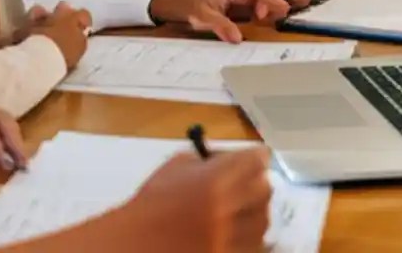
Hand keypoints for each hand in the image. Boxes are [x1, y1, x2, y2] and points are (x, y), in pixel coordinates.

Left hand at [29, 2, 89, 68]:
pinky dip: (29, 27)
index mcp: (73, 19)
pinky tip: (30, 35)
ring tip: (44, 26)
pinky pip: (27, 23)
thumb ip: (80, 38)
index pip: (84, 14)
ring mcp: (39, 19)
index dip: (84, 20)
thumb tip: (79, 34)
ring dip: (44, 16)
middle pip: (63, 6)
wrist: (38, 58)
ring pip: (41, 10)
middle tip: (64, 26)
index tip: (83, 28)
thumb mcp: (80, 49)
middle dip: (64, 13)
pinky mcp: (24, 27)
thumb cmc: (64, 55)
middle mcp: (56, 15)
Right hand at [118, 148, 271, 252]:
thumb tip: (230, 160)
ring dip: (256, 212)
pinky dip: (251, 238)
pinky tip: (238, 233)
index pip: (257, 159)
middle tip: (248, 185)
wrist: (136, 242)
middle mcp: (227, 208)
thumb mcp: (176, 167)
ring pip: (264, 220)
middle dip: (257, 184)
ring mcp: (229, 237)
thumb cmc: (152, 203)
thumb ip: (207, 160)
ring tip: (242, 211)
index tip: (253, 160)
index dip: (255, 157)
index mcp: (214, 179)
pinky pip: (255, 246)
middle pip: (265, 188)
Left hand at [149, 0, 289, 43]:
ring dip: (270, 5)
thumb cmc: (191, 5)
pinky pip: (255, 5)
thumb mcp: (204, 17)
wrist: (179, 4)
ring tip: (276, 17)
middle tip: (283, 14)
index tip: (281, 7)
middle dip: (274, 0)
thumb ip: (221, 26)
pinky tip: (263, 20)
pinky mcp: (238, 5)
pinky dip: (263, 11)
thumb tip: (238, 38)